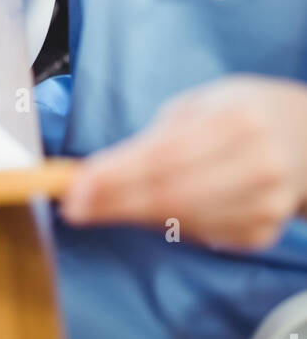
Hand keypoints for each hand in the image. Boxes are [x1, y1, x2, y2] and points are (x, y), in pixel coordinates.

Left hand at [60, 76, 306, 250]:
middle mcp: (256, 166)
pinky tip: (151, 211)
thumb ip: (157, 137)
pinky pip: (202, 235)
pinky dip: (168, 224)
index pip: (163, 158)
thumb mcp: (201, 104)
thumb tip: (102, 172)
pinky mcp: (263, 232)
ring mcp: (265, 205)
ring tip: (98, 207)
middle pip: (170, 196)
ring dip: (132, 216)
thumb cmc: (241, 111)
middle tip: (74, 206)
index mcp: (236, 121)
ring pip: (182, 221)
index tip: (75, 188)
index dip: (114, 178)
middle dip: (113, 203)